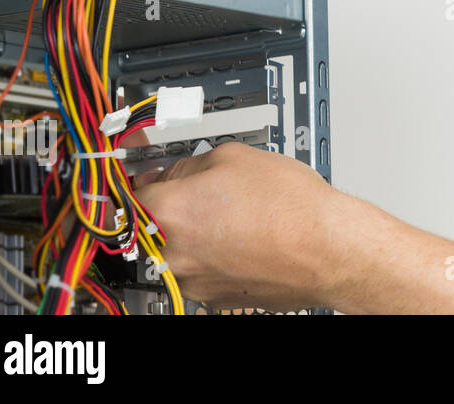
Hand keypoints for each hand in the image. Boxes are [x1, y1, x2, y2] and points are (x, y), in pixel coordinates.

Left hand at [135, 141, 342, 311]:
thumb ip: (191, 163)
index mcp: (168, 213)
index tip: (143, 179)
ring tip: (235, 216)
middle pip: (153, 225)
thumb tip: (177, 172)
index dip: (138, 181)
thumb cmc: (290, 207)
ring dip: (196, 233)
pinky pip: (203, 270)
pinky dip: (217, 255)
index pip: (128, 196)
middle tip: (203, 192)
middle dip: (172, 207)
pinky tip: (247, 238)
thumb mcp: (234, 155)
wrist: (326, 249)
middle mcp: (172, 254)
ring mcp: (193, 281)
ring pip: (179, 249)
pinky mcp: (216, 298)